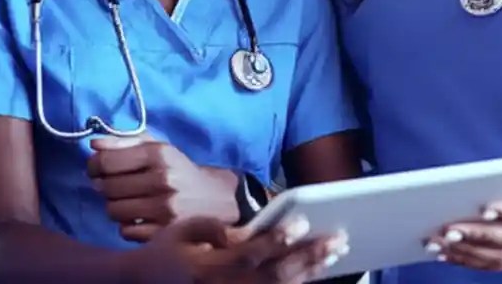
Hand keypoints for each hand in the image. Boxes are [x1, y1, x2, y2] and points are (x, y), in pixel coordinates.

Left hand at [88, 135, 239, 241]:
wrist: (217, 199)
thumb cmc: (179, 170)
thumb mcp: (158, 148)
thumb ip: (125, 141)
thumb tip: (93, 145)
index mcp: (159, 154)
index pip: (106, 161)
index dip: (94, 166)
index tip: (95, 169)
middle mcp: (163, 180)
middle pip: (107, 188)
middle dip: (104, 187)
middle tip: (113, 186)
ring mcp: (165, 209)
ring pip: (113, 211)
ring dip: (115, 206)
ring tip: (127, 201)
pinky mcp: (166, 232)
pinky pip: (126, 231)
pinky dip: (128, 225)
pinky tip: (139, 218)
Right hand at [124, 215, 349, 283]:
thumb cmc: (164, 254)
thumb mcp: (181, 230)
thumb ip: (213, 227)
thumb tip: (247, 231)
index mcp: (208, 267)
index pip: (250, 254)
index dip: (277, 240)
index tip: (301, 224)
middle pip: (274, 276)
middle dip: (308, 257)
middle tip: (336, 240)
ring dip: (309, 274)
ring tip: (332, 255)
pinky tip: (313, 275)